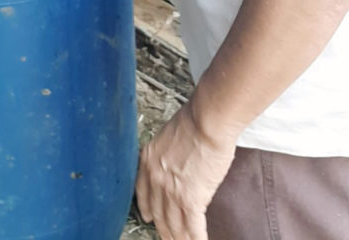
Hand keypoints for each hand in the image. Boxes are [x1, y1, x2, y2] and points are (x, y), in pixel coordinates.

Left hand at [136, 103, 236, 239]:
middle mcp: (156, 178)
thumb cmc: (193, 120)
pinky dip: (197, 238)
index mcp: (148, 159)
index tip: (147, 217)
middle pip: (158, 212)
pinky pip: (193, 227)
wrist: (206, 122)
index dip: (145, 208)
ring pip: (174, 224)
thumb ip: (167, 153)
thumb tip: (175, 160)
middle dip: (163, 229)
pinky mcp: (191, 199)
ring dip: (179, 238)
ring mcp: (172, 191)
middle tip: (167, 237)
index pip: (142, 192)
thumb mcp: (168, 135)